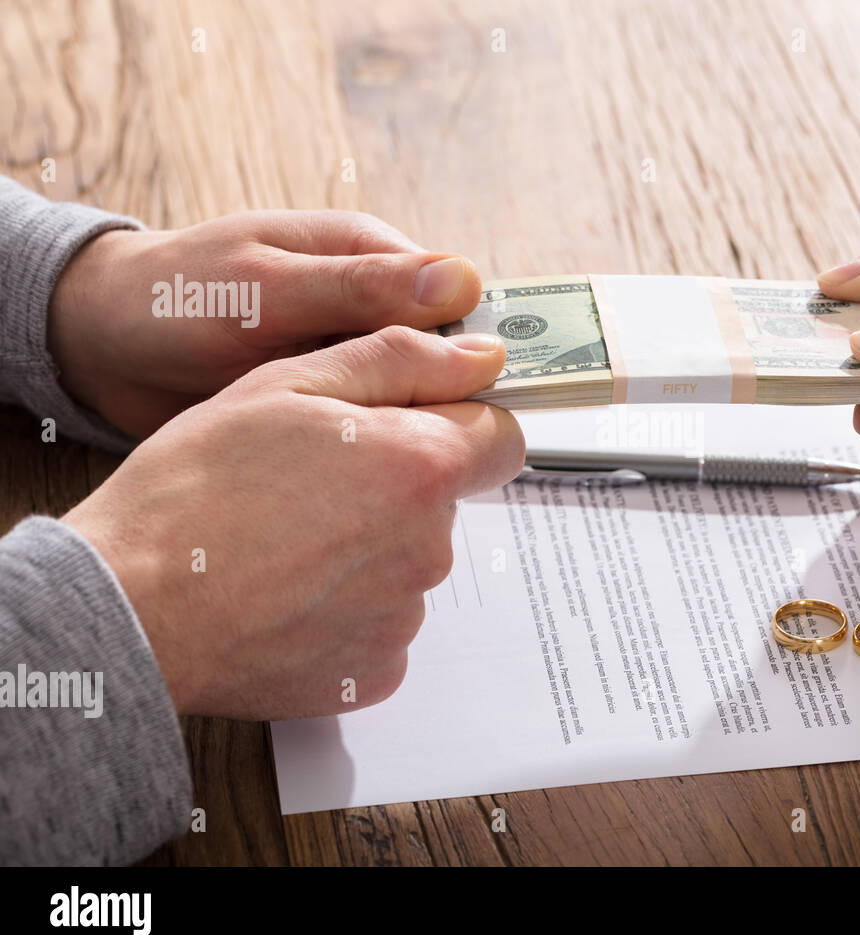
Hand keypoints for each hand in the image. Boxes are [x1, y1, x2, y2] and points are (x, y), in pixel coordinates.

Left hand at [49, 210, 481, 437]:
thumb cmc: (174, 297)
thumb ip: (359, 287)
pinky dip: (375, 454)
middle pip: (444, 357)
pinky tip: (374, 485)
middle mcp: (373, 308)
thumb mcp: (267, 288)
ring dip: (412, 434)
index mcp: (370, 257)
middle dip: (449, 402)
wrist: (100, 346)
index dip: (481, 348)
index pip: (458, 301)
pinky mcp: (329, 406)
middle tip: (448, 456)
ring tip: (412, 479)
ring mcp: (352, 360)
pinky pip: (372, 431)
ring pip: (412, 400)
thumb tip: (462, 282)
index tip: (491, 399)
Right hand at [62, 326, 523, 718]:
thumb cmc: (197, 489)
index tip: (409, 425)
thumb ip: (401, 362)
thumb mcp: (291, 386)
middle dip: (393, 484)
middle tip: (307, 482)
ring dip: (364, 548)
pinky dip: (343, 610)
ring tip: (282, 541)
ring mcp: (404, 619)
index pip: (500, 438)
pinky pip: (378, 625)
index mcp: (423, 468)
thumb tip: (480, 357)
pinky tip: (283, 594)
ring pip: (405, 563)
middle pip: (442, 502)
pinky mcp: (375, 673)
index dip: (455, 423)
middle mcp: (431, 549)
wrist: (133, 607)